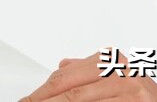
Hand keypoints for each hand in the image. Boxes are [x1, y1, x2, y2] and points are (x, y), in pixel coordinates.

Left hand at [19, 51, 156, 101]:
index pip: (65, 76)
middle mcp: (120, 71)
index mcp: (111, 60)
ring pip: (80, 101)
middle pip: (70, 89)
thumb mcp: (120, 78)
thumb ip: (90, 71)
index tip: (26, 101)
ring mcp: (129, 90)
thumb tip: (62, 65)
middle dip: (45, 101)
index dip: (41, 92)